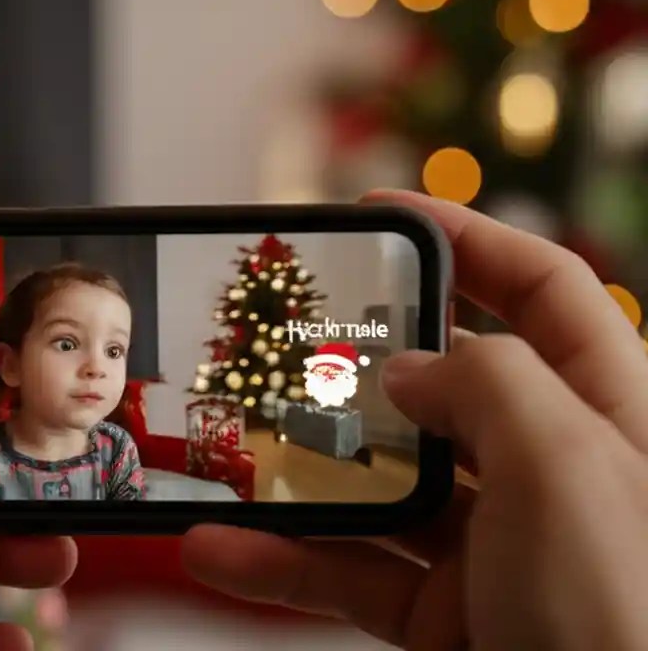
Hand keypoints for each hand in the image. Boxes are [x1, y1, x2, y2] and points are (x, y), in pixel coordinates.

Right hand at [181, 190, 647, 650]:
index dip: (464, 239)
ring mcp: (496, 546)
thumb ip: (484, 387)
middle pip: (439, 386)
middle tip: (274, 343)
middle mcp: (550, 469)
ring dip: (293, 478)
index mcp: (609, 409)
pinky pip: (353, 574)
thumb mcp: (569, 467)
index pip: (541, 289)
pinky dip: (285, 564)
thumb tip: (408, 369)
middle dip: (352, 365)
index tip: (375, 215)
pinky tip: (224, 551)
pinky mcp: (450, 616)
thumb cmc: (635, 616)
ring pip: (378, 488)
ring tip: (219, 456)